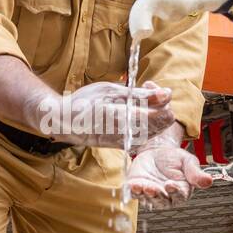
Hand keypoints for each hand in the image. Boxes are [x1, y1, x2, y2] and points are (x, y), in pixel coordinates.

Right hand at [32, 80, 175, 148]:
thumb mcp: (113, 91)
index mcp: (128, 121)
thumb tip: (167, 94)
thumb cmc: (86, 103)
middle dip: (160, 104)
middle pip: (163, 123)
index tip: (153, 87)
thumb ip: (142, 95)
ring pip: (155, 129)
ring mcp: (128, 143)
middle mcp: (131, 136)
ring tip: (138, 96)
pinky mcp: (124, 145)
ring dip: (153, 111)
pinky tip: (133, 108)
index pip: (164, 116)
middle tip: (146, 87)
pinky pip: (145, 134)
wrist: (65, 122)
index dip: (164, 99)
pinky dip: (145, 119)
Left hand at [126, 143, 212, 206]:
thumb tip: (209, 181)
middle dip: (158, 195)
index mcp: (181, 192)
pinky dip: (132, 192)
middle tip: (155, 188)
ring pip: (148, 199)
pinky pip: (134, 194)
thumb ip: (196, 173)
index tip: (171, 185)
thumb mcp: (188, 162)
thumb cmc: (175, 158)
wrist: (157, 150)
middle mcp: (166, 197)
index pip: (180, 196)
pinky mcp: (137, 189)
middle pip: (162, 201)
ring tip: (143, 187)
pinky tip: (132, 186)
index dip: (175, 192)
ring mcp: (151, 194)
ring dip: (145, 194)